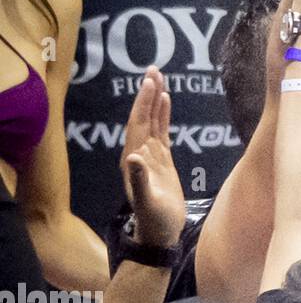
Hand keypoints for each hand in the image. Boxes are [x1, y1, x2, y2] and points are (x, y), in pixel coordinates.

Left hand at [121, 73, 185, 247]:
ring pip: (152, 121)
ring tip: (158, 77)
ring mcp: (151, 155)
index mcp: (133, 159)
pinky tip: (166, 101)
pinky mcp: (162, 160)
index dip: (143, 103)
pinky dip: (163, 115)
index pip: (138, 124)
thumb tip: (135, 155)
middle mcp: (138, 153)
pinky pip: (162, 131)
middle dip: (147, 93)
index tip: (150, 82)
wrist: (160, 233)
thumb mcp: (147, 201)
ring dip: (154, 100)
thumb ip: (140, 179)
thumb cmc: (154, 220)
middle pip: (143, 117)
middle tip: (153, 69)